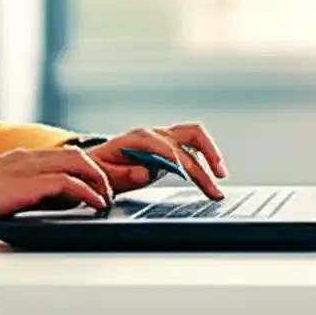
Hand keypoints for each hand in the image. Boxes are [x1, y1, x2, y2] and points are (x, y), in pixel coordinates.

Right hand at [0, 146, 113, 230]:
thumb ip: (18, 188)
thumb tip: (38, 201)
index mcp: (18, 157)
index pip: (61, 153)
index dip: (83, 167)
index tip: (93, 183)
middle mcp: (25, 157)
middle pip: (76, 154)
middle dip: (98, 172)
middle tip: (105, 191)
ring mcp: (26, 169)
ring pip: (77, 163)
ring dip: (98, 181)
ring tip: (104, 199)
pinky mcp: (25, 186)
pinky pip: (67, 183)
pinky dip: (87, 193)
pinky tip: (94, 204)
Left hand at [84, 122, 227, 198]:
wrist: (95, 163)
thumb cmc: (99, 169)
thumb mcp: (105, 175)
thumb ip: (124, 175)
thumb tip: (146, 172)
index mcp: (139, 139)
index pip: (169, 149)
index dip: (183, 163)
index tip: (193, 179)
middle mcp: (154, 134)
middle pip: (190, 134)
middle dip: (207, 155)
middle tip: (217, 180)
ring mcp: (162, 138)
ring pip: (195, 136)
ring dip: (211, 154)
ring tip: (220, 176)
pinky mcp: (168, 147)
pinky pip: (191, 147)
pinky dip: (204, 158)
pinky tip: (210, 174)